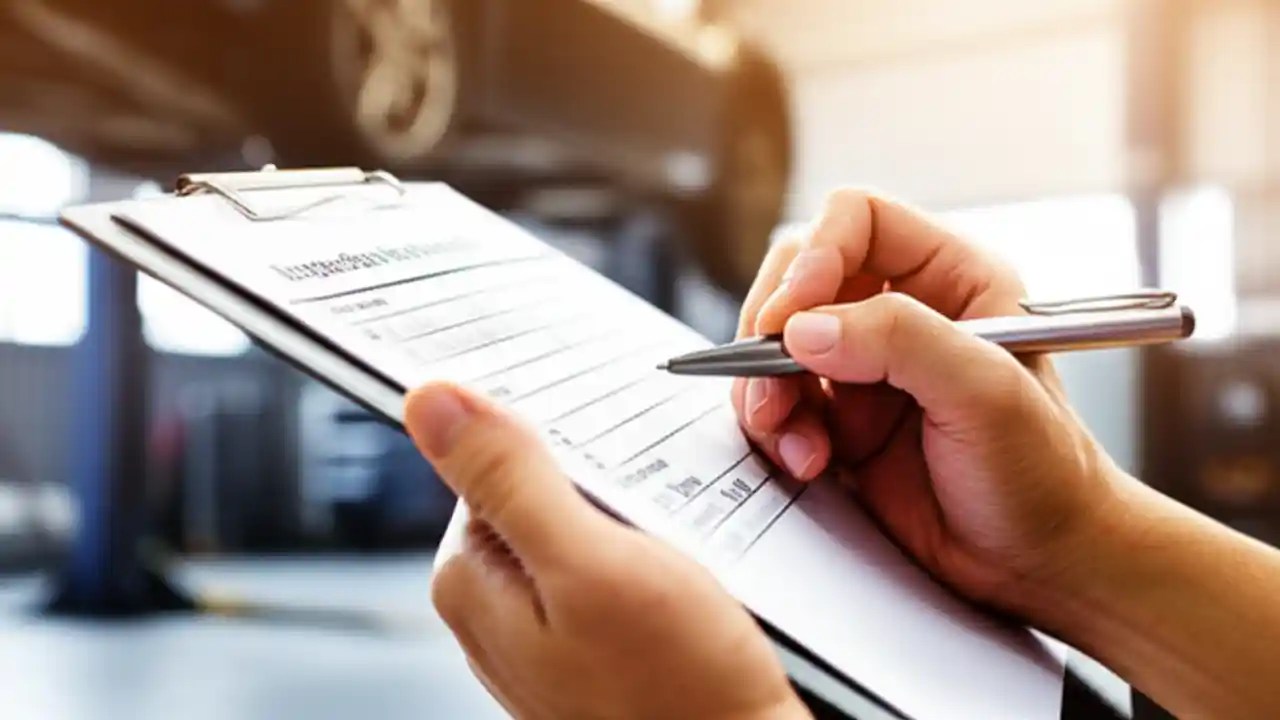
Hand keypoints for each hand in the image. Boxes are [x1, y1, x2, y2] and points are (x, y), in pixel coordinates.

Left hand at [405, 383, 809, 719]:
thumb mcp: (590, 562)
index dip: (553, 444)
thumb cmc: (679, 685)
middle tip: (647, 507)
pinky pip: (599, 570)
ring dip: (621, 519)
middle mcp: (491, 611)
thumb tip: (431, 400)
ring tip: (667, 547)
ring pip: (572, 529)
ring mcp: (538, 634)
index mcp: (470, 581)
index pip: (487, 463)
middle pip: (530, 494)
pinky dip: (635, 555)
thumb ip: (510, 479)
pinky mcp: (584, 647)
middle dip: (590, 484)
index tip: (604, 452)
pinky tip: (671, 577)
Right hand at [731, 188, 1124, 612]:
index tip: (793, 316)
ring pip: (775, 344)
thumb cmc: (1042, 474)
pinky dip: (774, 432)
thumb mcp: (984, 393)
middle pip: (798, 276)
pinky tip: (809, 464)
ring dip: (765, 389)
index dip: (816, 256)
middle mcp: (901, 313)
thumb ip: (898, 341)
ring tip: (790, 437)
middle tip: (772, 376)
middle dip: (772, 327)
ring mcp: (865, 369)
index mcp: (951, 277)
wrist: (1040, 565)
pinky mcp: (839, 423)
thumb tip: (803, 328)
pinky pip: (776, 403)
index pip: (858, 220)